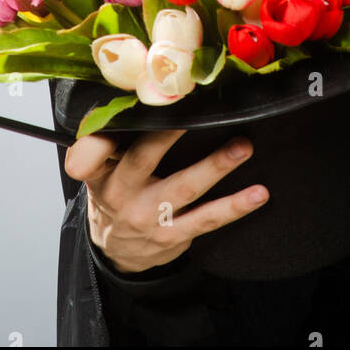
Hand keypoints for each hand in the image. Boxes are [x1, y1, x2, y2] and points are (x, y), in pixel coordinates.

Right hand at [64, 128, 268, 273]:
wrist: (116, 252)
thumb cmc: (113, 194)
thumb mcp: (98, 171)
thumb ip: (106, 143)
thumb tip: (127, 98)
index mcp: (100, 172)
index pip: (92, 152)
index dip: (100, 138)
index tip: (131, 109)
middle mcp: (121, 193)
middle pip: (143, 158)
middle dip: (169, 135)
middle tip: (200, 112)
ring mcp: (149, 217)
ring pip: (185, 188)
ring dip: (216, 166)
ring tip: (242, 147)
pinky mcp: (173, 235)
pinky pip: (207, 219)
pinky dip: (235, 206)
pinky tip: (258, 193)